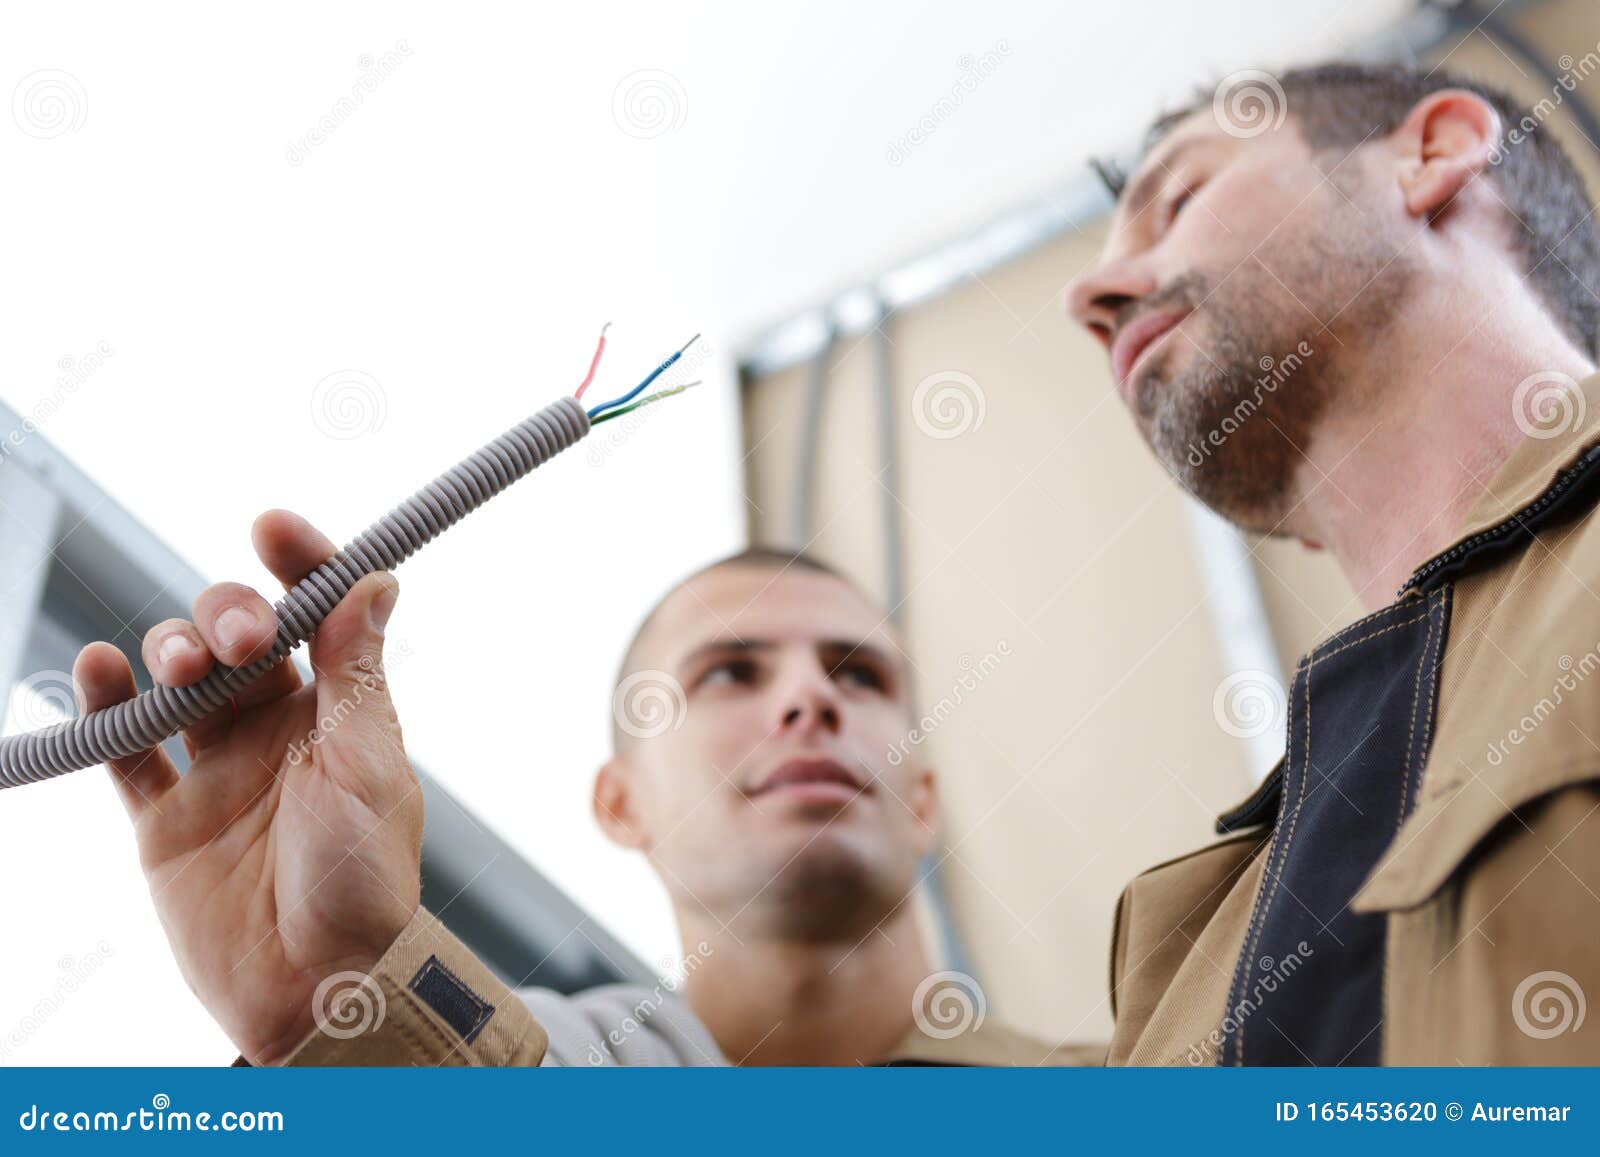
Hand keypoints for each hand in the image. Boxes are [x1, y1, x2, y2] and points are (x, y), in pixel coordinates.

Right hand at [73, 509, 421, 1064]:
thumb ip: (357, 675)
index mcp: (338, 712)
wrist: (316, 989)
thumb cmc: (363, 881)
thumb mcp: (368, 767)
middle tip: (236, 640)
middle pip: (239, 639)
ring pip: (179, 681)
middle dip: (228, 616)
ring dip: (168, 653)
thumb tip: (375, 580)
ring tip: (175, 668)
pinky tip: (101, 673)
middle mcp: (276, 730)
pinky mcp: (165, 817)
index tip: (272, 527)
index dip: (300, 565)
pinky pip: (127, 751)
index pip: (318, 617)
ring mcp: (217, 769)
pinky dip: (107, 709)